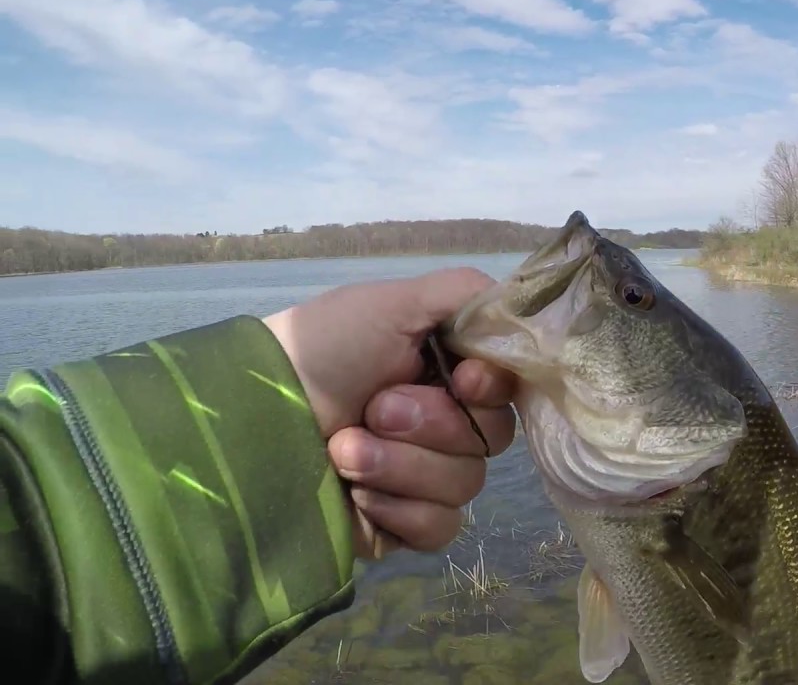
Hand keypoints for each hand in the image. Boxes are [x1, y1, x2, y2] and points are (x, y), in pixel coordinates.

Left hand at [262, 267, 518, 557]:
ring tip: (343, 449)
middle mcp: (445, 426)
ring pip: (464, 486)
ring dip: (400, 465)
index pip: (509, 392)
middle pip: (490, 441)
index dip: (492, 390)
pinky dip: (398, 509)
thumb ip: (466, 295)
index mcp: (450, 373)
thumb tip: (521, 314)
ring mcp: (424, 479)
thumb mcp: (392, 301)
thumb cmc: (322, 348)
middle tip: (375, 409)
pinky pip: (438, 528)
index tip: (464, 379)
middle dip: (430, 425)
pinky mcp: (402, 526)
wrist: (251, 415)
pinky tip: (356, 496)